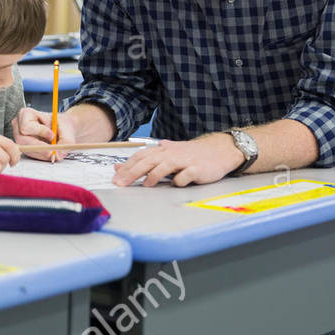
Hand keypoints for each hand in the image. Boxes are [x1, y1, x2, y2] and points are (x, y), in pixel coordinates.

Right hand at [12, 107, 78, 160]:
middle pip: (23, 141)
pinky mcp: (23, 148)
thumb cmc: (61, 124)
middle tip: (53, 150)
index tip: (52, 135)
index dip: (40, 132)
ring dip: (42, 152)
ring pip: (27, 150)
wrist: (62, 129)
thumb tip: (58, 156)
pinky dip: (41, 156)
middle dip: (40, 147)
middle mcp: (18, 126)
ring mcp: (19, 138)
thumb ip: (66, 142)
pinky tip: (48, 151)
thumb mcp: (67, 129)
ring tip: (53, 149)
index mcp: (26, 114)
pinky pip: (30, 155)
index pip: (26, 127)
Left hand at [112, 133, 243, 187]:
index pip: (140, 157)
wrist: (219, 150)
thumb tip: (120, 167)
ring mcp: (184, 161)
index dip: (127, 166)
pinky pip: (186, 175)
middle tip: (120, 183)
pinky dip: (180, 179)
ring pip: (165, 166)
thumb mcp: (168, 154)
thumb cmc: (191, 154)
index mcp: (163, 150)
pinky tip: (175, 184)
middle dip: (132, 172)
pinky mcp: (197, 169)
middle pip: (148, 162)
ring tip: (145, 185)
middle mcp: (171, 154)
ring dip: (154, 175)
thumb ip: (146, 160)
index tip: (115, 176)